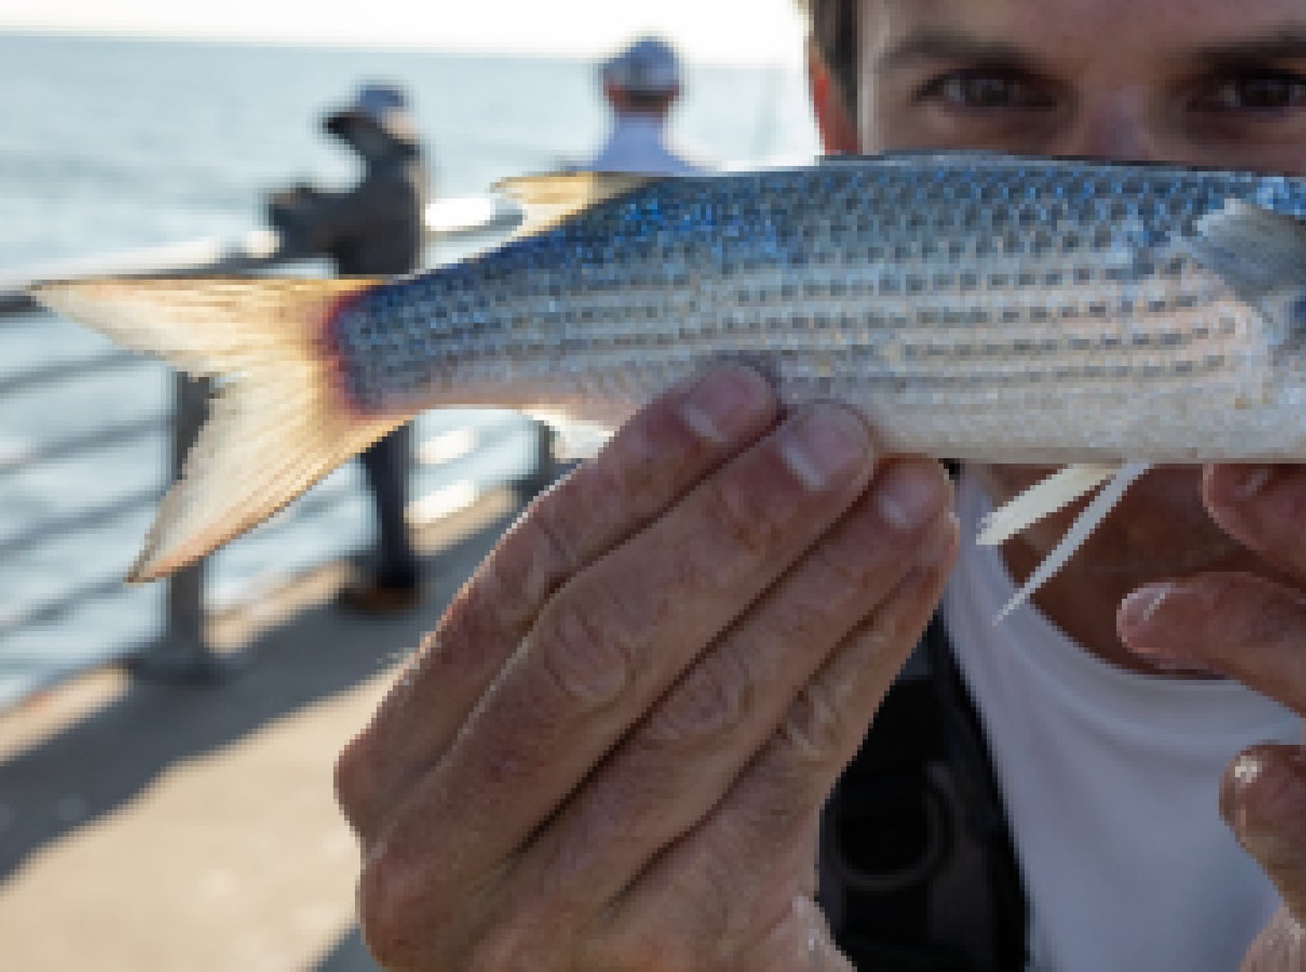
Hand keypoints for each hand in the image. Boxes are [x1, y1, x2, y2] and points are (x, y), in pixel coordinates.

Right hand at [336, 364, 958, 968]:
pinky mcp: (676, 951)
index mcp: (391, 771)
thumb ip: (590, 611)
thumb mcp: (545, 742)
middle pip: (602, 649)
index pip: (517, 592)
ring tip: (906, 490)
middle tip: (839, 429)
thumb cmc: (606, 832)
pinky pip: (791, 774)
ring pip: (709, 707)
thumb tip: (740, 417)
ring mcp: (553, 920)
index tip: (738, 389)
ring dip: (824, 580)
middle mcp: (441, 857)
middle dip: (733, 523)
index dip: (634, 480)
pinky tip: (914, 579)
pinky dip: (864, 659)